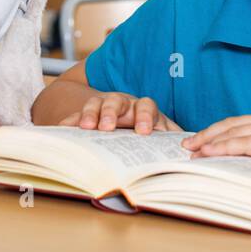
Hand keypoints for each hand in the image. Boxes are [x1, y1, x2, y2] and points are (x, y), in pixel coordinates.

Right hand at [60, 92, 179, 134]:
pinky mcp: (89, 115)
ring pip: (97, 103)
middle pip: (117, 101)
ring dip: (91, 113)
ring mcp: (104, 108)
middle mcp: (124, 105)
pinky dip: (69, 121)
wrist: (128, 121)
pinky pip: (76, 115)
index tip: (144, 131)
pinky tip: (62, 128)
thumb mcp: (163, 134)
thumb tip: (189, 150)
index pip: (146, 106)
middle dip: (112, 113)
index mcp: (145, 109)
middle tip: (107, 127)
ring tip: (86, 128)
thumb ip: (174, 139)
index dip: (145, 117)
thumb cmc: (150, 131)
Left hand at [182, 115, 250, 177]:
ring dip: (209, 139)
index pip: (244, 123)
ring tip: (191, 149)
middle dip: (208, 132)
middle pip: (232, 124)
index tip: (206, 138)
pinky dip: (224, 146)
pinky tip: (210, 152)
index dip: (222, 130)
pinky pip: (244, 143)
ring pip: (234, 132)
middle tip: (188, 143)